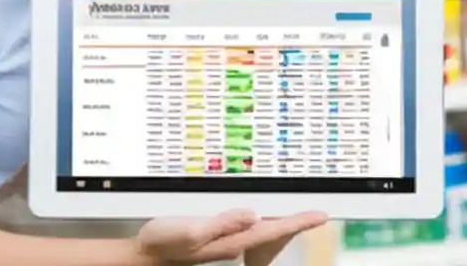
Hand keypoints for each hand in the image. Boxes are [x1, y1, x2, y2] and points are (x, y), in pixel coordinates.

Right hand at [133, 209, 327, 264]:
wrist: (146, 253)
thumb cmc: (165, 242)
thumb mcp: (189, 230)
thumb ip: (221, 223)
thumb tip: (251, 214)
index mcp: (232, 241)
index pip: (273, 230)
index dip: (298, 222)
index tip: (320, 216)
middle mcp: (235, 242)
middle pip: (274, 231)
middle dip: (297, 222)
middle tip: (320, 213)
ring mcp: (229, 240)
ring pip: (264, 230)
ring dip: (284, 222)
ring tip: (304, 214)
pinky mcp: (221, 235)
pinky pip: (251, 227)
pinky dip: (266, 219)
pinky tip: (268, 214)